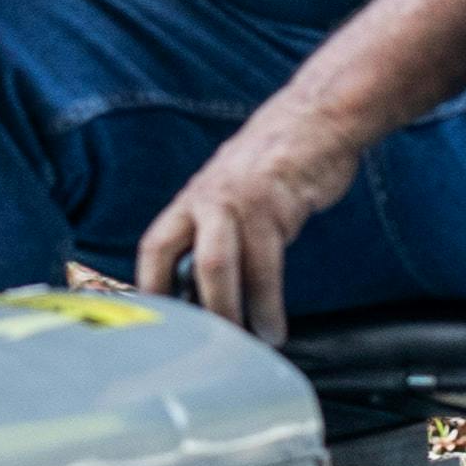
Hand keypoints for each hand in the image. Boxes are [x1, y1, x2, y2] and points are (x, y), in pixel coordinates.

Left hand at [134, 104, 362, 340]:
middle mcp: (207, 199)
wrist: (317, 119)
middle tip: (202, 347)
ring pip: (217, 264)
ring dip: (231, 312)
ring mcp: (238, 200)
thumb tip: (208, 289)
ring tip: (247, 343)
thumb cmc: (276, 166)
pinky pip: (265, 264)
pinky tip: (273, 326)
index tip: (157, 328)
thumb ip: (219, 232)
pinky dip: (267, 303)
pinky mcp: (274, 204)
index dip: (149, 287)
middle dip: (188, 307)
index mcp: (192, 200)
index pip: (155, 247)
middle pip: (181, 258)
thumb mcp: (234, 193)